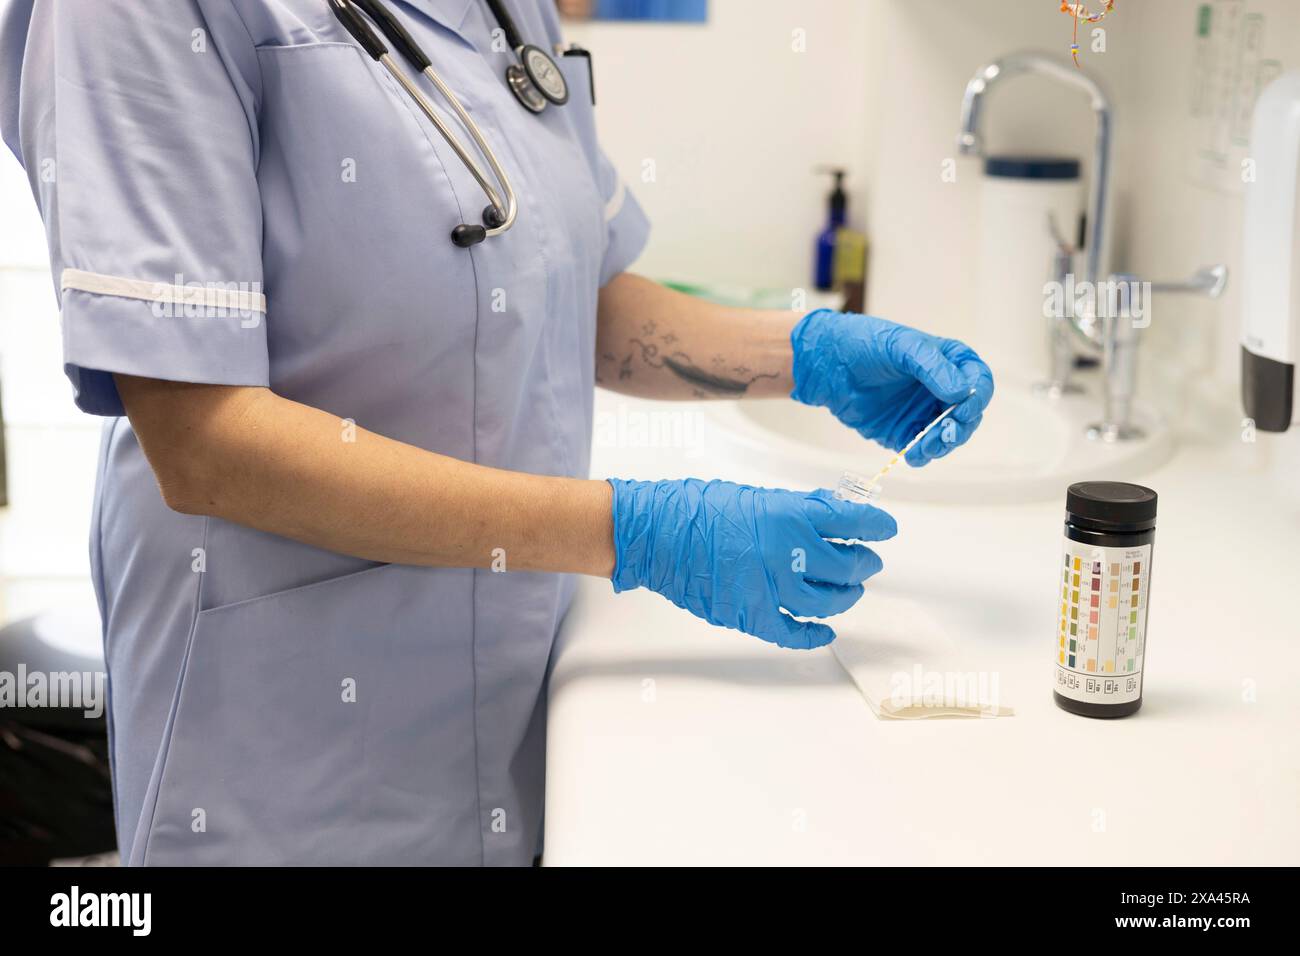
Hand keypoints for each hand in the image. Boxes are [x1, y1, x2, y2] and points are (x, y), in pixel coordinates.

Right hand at [607, 478, 895, 648]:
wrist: (656, 533)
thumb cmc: (698, 509)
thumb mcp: (758, 496)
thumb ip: (798, 509)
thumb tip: (834, 515)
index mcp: (791, 514)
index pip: (853, 520)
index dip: (877, 525)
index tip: (886, 529)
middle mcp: (788, 550)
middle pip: (847, 565)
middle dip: (863, 564)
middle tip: (866, 563)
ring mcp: (770, 585)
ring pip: (828, 601)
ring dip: (845, 598)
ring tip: (849, 592)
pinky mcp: (751, 614)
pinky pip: (793, 632)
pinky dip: (813, 635)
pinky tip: (825, 632)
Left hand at [790, 310, 994, 466]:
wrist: (826, 363)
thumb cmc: (864, 343)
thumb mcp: (901, 345)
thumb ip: (932, 366)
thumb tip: (961, 392)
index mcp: (948, 361)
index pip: (978, 381)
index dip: (977, 397)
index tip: (963, 408)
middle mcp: (941, 388)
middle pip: (968, 414)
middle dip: (961, 427)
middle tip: (944, 433)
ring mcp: (923, 412)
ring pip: (948, 436)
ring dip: (943, 444)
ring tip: (926, 447)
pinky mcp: (903, 431)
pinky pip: (922, 449)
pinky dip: (923, 455)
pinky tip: (913, 455)